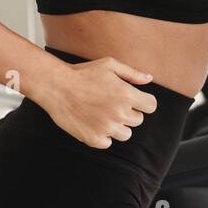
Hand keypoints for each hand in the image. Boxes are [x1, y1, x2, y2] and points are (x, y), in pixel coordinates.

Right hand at [33, 57, 157, 148]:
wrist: (56, 86)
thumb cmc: (83, 73)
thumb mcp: (109, 65)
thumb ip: (132, 73)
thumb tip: (149, 78)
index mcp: (126, 95)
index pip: (151, 106)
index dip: (144, 102)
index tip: (134, 100)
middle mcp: (119, 113)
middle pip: (138, 120)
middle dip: (129, 112)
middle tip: (111, 103)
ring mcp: (107, 128)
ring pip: (125, 134)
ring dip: (118, 126)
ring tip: (103, 114)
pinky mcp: (94, 139)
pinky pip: (108, 142)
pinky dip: (103, 135)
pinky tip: (93, 122)